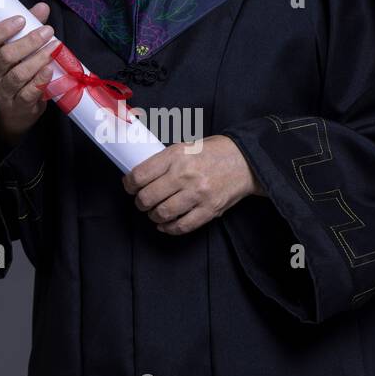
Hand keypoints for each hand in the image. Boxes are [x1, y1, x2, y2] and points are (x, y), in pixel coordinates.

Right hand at [0, 1, 54, 145]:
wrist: (17, 109)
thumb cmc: (17, 70)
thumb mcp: (19, 48)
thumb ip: (29, 26)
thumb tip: (43, 7)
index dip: (1, 30)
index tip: (21, 19)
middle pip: (5, 57)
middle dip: (28, 42)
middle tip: (48, 32)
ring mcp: (3, 91)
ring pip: (18, 75)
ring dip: (38, 59)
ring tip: (54, 48)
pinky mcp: (18, 105)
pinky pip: (27, 93)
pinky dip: (40, 81)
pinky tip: (50, 70)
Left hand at [121, 134, 264, 234]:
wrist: (245, 161)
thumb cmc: (213, 153)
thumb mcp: (185, 147)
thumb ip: (164, 161)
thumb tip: (141, 176)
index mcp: (176, 156)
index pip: (140, 175)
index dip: (129, 184)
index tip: (129, 187)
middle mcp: (185, 175)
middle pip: (147, 197)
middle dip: (140, 203)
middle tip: (142, 202)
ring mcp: (198, 194)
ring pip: (162, 214)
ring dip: (153, 216)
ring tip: (155, 213)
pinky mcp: (209, 209)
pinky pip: (182, 226)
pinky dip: (169, 228)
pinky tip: (166, 224)